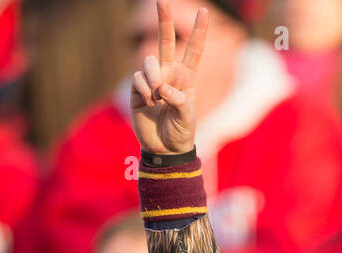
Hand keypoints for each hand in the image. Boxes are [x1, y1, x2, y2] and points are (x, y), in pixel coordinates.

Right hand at [130, 0, 208, 154]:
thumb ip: (178, 99)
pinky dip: (144, 90)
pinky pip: (139, 79)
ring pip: (149, 62)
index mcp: (187, 77)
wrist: (164, 149)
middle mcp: (169, 74)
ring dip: (153, 78)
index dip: (198, 31)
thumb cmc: (181, 132)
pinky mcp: (138, 88)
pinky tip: (149, 104)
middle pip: (165, 41)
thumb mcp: (187, 117)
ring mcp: (152, 80)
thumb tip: (161, 87)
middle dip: (164, 20)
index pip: (194, 50)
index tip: (204, 11)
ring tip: (157, 97)